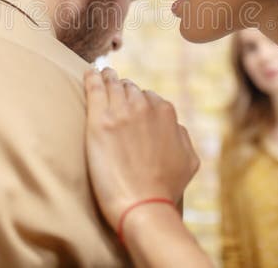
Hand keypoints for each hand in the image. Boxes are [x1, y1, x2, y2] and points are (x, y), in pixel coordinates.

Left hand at [84, 68, 199, 229]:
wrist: (143, 205)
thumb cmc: (166, 188)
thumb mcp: (189, 160)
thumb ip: (182, 136)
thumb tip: (173, 125)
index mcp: (166, 113)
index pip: (149, 97)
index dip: (140, 102)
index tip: (131, 104)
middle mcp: (144, 107)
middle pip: (130, 89)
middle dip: (123, 90)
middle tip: (114, 89)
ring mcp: (121, 112)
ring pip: (112, 85)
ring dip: (108, 79)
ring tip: (101, 76)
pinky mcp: (99, 121)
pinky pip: (94, 88)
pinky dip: (92, 78)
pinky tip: (88, 73)